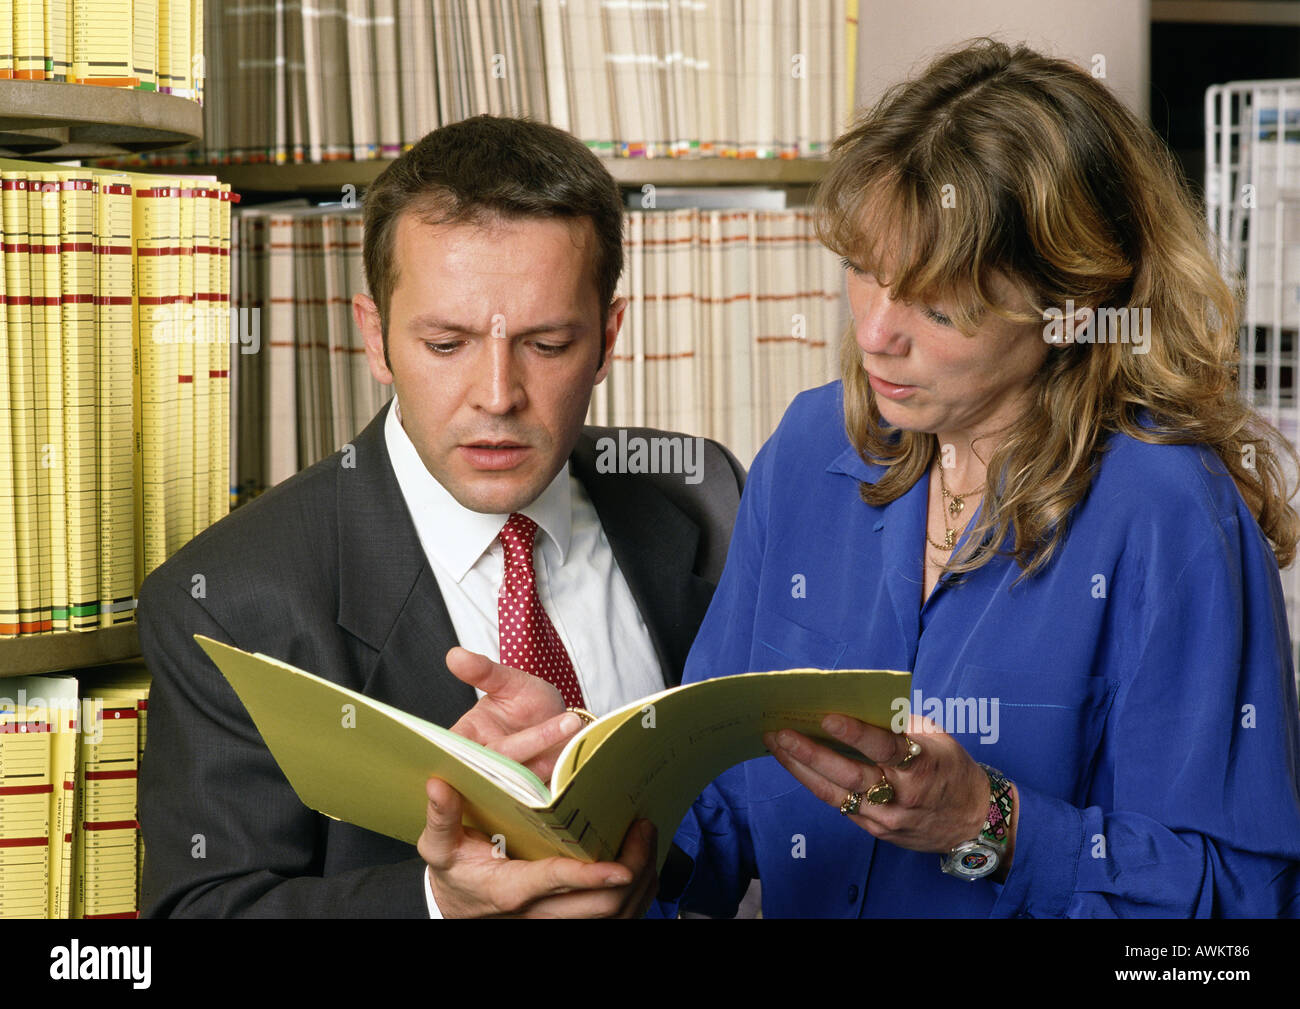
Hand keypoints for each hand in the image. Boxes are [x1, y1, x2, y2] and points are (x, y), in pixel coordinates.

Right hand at [419, 777, 658, 917]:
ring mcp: (560, 920)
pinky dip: (637, 892)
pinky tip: (641, 861)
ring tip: (646, 838)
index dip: (592, 877)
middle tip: (643, 827)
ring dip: (641, 879)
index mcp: (512, 889)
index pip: (557, 883)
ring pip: (616, 915)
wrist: (455, 909)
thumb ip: (441, 818)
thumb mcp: (439, 847)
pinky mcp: (572, 920)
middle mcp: (541, 913)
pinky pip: (617, 917)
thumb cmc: (454, 874)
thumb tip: (439, 784)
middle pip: (602, 906)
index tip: (620, 867)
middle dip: (633, 868)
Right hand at [446, 647, 580, 779]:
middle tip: (556, 724)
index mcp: (468, 737)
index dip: (462, 750)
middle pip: (495, 760)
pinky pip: (539, 792)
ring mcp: (510, 781)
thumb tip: (454, 655)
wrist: (562, 725)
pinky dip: (554, 773)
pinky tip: (569, 756)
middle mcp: (485, 762)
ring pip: (521, 775)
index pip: (456, 747)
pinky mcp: (534, 794)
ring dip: (547, 751)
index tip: (486, 740)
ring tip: (570, 724)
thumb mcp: (509, 681)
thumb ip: (484, 671)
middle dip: (525, 742)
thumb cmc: (529, 703)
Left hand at [763, 713, 1017, 874]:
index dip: (856, 734)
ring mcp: (886, 818)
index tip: (826, 718)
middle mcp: (902, 796)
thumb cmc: (949, 766)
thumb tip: (852, 702)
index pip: (885, 748)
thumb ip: (897, 724)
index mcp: (921, 766)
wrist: (972, 820)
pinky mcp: (875, 830)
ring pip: (836, 794)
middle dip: (810, 753)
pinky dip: (814, 783)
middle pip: (850, 775)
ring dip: (801, 769)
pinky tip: (794, 764)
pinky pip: (839, 805)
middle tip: (779, 732)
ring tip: (775, 744)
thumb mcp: (935, 737)